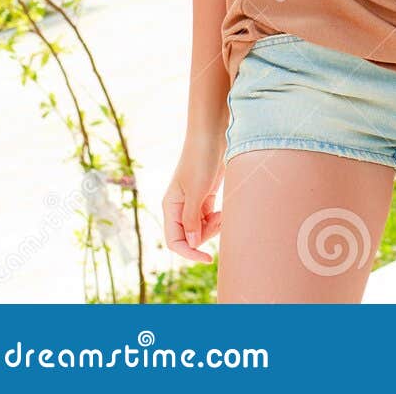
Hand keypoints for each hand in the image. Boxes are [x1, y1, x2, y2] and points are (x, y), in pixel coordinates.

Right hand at [163, 129, 225, 262]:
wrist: (211, 137)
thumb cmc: (201, 160)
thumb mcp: (197, 191)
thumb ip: (192, 218)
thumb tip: (190, 243)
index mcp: (171, 207)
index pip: (174, 241)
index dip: (189, 253)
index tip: (208, 258)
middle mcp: (179, 207)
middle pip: (190, 237)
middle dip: (206, 235)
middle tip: (221, 220)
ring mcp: (192, 202)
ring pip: (201, 228)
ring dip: (214, 227)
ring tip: (223, 214)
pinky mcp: (205, 196)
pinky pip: (209, 217)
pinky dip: (217, 218)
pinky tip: (224, 211)